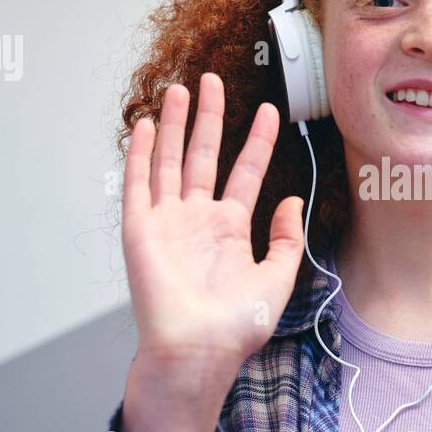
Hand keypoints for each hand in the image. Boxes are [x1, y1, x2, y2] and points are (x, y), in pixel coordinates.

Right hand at [121, 74, 305, 378]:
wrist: (198, 349)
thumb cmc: (234, 326)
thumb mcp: (276, 278)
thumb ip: (286, 239)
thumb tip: (292, 203)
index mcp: (229, 230)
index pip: (247, 172)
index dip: (258, 141)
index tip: (269, 112)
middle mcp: (197, 220)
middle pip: (204, 155)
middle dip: (209, 117)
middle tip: (213, 81)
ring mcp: (167, 221)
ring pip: (171, 161)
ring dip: (175, 125)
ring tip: (180, 90)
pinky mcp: (140, 229)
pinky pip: (139, 183)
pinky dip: (142, 154)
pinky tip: (148, 126)